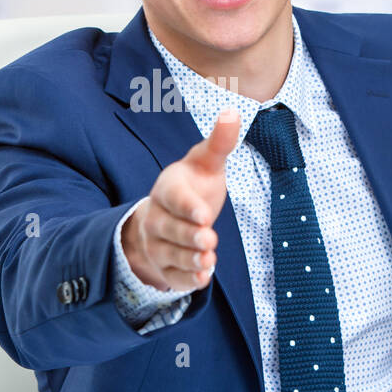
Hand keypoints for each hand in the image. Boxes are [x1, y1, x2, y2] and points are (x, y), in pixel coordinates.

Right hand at [122, 107, 241, 291]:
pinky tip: (203, 277)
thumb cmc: (193, 185)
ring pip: (170, 254)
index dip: (187, 206)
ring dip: (189, 258)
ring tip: (208, 259)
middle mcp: (157, 217)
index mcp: (168, 188)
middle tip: (209, 238)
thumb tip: (233, 112)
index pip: (173, 197)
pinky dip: (187, 279)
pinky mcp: (165, 267)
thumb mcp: (207, 162)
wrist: (168, 216)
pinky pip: (173, 276)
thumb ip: (219, 142)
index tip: (204, 214)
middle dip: (188, 235)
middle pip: (169, 229)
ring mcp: (158, 244)